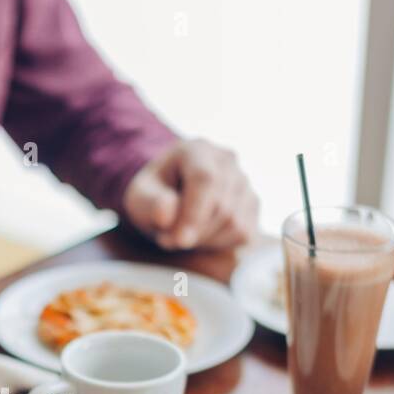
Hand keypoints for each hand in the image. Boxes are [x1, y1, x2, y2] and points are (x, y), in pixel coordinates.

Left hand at [123, 138, 258, 250]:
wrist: (171, 194)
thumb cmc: (155, 194)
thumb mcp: (140, 197)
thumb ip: (151, 204)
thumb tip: (166, 213)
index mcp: (197, 149)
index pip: (206, 179)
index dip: (194, 214)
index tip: (180, 240)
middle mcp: (227, 160)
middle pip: (222, 206)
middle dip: (194, 233)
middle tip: (167, 239)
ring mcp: (244, 181)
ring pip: (235, 223)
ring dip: (205, 240)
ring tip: (182, 233)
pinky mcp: (252, 204)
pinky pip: (243, 234)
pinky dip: (219, 243)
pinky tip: (201, 235)